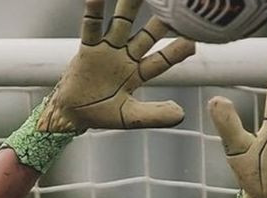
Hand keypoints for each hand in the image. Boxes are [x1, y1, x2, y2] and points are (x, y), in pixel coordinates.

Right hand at [39, 0, 195, 132]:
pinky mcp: (88, 49)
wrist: (72, 114)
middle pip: (148, 34)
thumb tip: (181, 114)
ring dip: (129, 6)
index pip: (162, 60)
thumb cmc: (100, 114)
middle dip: (161, 20)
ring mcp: (108, 50)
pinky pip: (91, 27)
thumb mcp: (130, 117)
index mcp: (138, 73)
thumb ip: (154, 115)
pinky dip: (93, 12)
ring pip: (122, 23)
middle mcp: (126, 56)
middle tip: (175, 4)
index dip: (176, 51)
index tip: (194, 40)